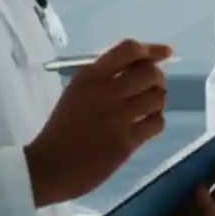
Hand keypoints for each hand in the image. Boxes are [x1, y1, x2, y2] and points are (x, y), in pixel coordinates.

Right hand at [24, 39, 170, 205]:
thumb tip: (137, 68)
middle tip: (152, 87)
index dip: (152, 49)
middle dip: (157, 78)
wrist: (49, 166)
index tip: (165, 52)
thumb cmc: (62, 128)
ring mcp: (117, 117)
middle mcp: (106, 92)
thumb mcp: (76, 92)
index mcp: (91, 77)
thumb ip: (103, 78)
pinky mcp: (125, 142)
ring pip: (157, 97)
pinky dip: (156, 121)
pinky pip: (156, 123)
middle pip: (149, 72)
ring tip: (149, 107)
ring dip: (158, 100)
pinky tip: (147, 126)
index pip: (129, 49)